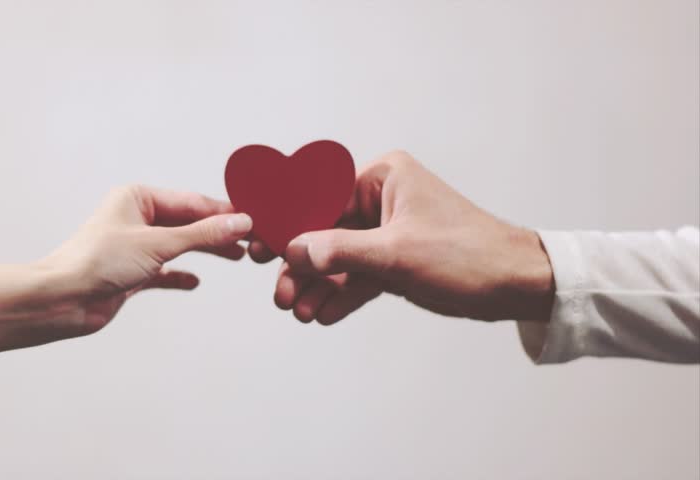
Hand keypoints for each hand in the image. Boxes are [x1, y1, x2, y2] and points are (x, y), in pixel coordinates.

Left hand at [40, 185, 251, 333]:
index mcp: (137, 197)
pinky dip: (180, 275)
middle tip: (250, 240)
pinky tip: (194, 281)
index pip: (191, 202)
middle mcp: (136, 219)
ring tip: (236, 256)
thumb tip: (238, 223)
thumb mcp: (159, 243)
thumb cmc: (96, 261)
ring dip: (207, 251)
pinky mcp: (132, 274)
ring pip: (180, 246)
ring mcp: (134, 247)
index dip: (222, 212)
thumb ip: (202, 235)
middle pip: (188, 223)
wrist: (63, 299)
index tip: (251, 220)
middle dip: (218, 232)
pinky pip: (164, 272)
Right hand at [251, 151, 553, 324]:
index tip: (261, 247)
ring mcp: (387, 231)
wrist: (516, 286)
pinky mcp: (395, 260)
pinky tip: (321, 314)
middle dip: (302, 265)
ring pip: (338, 258)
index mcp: (383, 177)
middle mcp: (382, 199)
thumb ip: (340, 252)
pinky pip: (357, 276)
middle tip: (280, 293)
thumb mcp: (396, 254)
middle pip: (323, 231)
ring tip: (298, 311)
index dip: (287, 222)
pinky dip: (340, 295)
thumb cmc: (468, 255)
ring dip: (317, 285)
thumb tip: (293, 251)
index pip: (319, 195)